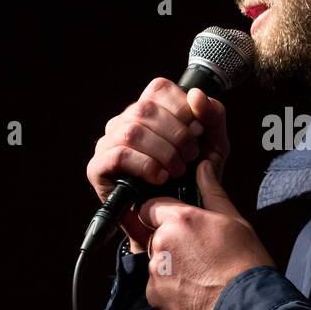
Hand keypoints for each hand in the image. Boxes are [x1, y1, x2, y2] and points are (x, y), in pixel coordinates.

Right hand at [86, 79, 229, 252]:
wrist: (174, 221)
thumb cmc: (192, 179)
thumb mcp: (212, 145)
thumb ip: (213, 116)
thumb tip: (196, 95)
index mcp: (148, 110)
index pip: (159, 89)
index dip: (182, 107)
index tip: (198, 131)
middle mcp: (124, 121)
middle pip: (146, 109)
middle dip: (176, 134)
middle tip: (190, 157)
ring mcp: (107, 143)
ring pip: (133, 131)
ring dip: (163, 152)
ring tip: (176, 171)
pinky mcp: (97, 167)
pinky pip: (119, 155)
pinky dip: (146, 165)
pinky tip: (160, 178)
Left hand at [138, 159, 275, 309]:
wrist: (247, 307)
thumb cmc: (245, 263)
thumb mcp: (233, 220)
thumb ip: (211, 192)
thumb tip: (203, 168)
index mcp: (179, 221)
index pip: (150, 208)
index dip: (162, 214)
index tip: (177, 225)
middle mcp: (162, 244)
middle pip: (155, 237)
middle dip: (171, 243)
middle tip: (200, 255)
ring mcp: (156, 273)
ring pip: (157, 264)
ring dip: (172, 267)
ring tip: (201, 276)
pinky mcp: (155, 298)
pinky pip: (158, 288)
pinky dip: (172, 290)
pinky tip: (196, 292)